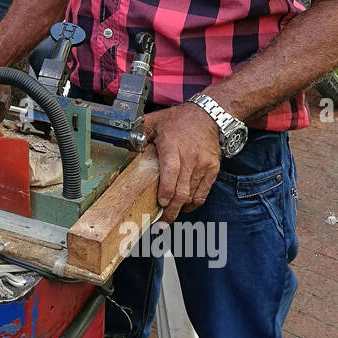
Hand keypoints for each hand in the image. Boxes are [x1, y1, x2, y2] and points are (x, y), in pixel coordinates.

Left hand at [142, 104, 221, 222]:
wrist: (209, 115)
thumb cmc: (178, 120)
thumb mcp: (153, 122)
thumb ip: (138, 136)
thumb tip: (125, 151)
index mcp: (173, 146)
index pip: (171, 172)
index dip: (166, 191)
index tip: (160, 204)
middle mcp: (190, 158)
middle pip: (182, 190)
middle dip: (172, 209)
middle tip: (162, 222)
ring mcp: (203, 165)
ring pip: (193, 194)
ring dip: (182, 208)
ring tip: (171, 217)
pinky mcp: (212, 170)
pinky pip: (204, 192)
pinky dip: (194, 203)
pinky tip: (185, 207)